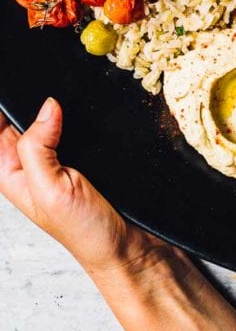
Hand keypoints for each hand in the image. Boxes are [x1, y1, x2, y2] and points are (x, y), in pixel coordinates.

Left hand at [0, 97, 164, 275]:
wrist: (128, 246)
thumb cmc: (85, 231)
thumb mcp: (51, 190)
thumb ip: (38, 147)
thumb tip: (47, 106)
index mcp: (11, 171)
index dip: (5, 107)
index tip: (16, 84)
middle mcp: (32, 162)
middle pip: (19, 119)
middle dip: (29, 100)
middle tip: (47, 84)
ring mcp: (60, 159)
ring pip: (50, 118)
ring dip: (57, 105)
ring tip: (68, 91)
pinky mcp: (86, 156)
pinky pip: (78, 126)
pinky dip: (81, 114)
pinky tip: (88, 107)